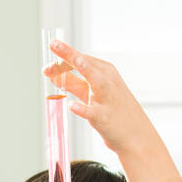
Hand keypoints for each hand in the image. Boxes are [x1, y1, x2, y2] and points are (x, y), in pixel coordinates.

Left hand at [43, 40, 181, 181]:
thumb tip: (53, 74)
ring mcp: (109, 98)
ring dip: (86, 69)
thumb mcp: (91, 93)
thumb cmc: (112, 111)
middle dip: (69, 56)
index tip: (46, 67)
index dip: (62, 59)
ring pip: (96, 81)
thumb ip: (73, 83)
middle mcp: (108, 80)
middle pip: (87, 64)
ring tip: (76, 60)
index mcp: (103, 71)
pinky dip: (83, 109)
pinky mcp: (107, 117)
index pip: (80, 59)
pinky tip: (72, 106)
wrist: (135, 136)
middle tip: (52, 45)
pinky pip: (95, 112)